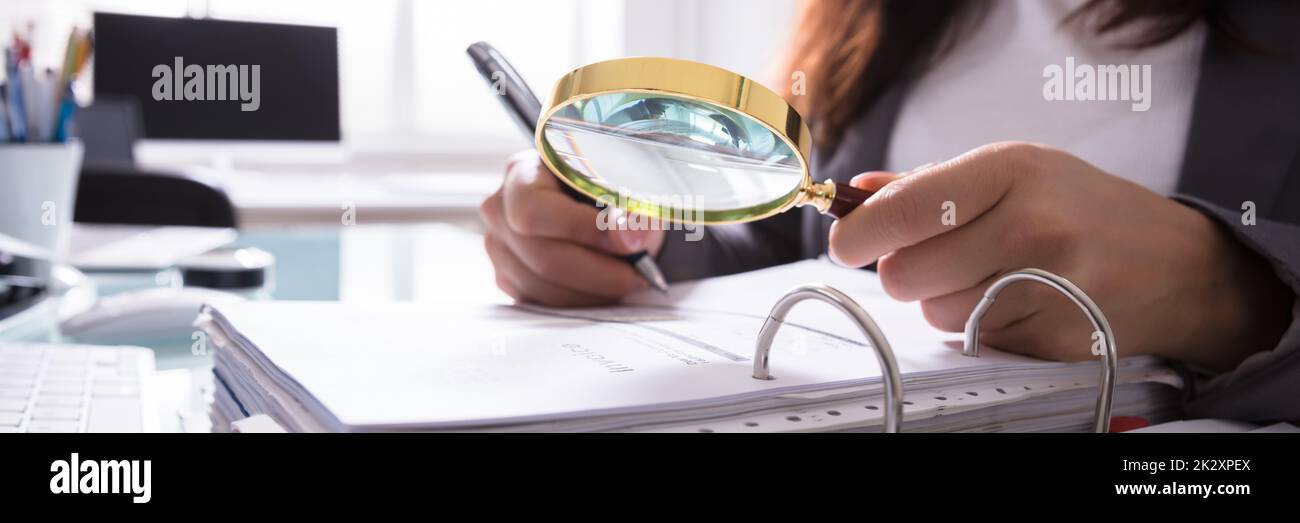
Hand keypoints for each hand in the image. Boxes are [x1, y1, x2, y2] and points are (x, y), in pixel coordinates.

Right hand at [479, 152, 665, 306]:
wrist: (603, 209)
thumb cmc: (610, 193)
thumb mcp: (627, 189)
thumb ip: (631, 209)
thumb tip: (628, 238)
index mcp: (523, 172)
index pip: (533, 209)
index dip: (580, 230)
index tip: (627, 243)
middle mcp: (500, 208)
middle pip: (539, 255)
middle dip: (597, 271)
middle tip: (638, 273)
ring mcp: (499, 246)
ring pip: (541, 286)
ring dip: (592, 290)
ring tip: (626, 279)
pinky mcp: (507, 277)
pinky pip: (540, 302)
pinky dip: (580, 300)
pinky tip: (604, 286)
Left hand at [829, 142, 1289, 370]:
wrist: (1177, 265)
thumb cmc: (1081, 208)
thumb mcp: (1015, 171)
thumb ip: (929, 184)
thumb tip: (856, 194)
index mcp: (1010, 170)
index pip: (902, 210)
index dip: (858, 233)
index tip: (845, 241)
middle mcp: (1029, 225)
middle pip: (904, 275)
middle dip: (906, 271)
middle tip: (939, 258)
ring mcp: (1046, 288)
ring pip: (934, 313)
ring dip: (945, 300)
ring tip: (994, 275)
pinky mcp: (1054, 339)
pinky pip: (974, 341)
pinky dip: (983, 326)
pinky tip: (1022, 302)